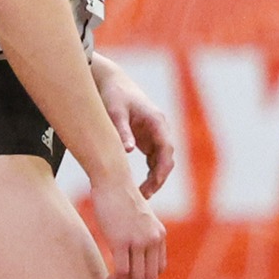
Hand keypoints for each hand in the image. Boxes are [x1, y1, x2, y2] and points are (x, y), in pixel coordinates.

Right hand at [89, 172, 166, 278]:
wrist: (114, 182)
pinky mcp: (121, 240)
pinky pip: (123, 271)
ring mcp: (138, 240)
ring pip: (137, 278)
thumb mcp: (139, 220)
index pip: (158, 269)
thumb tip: (134, 254)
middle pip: (150, 278)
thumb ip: (141, 236)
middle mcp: (153, 239)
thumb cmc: (122, 201)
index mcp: (159, 235)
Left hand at [92, 55, 177, 197]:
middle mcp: (160, 129)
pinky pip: (153, 160)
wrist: (111, 81)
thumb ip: (122, 131)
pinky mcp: (147, 138)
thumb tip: (128, 151)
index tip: (153, 184)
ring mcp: (155, 134)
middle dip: (158, 178)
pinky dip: (149, 173)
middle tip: (144, 196)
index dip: (162, 168)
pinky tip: (138, 186)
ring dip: (154, 178)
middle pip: (166, 158)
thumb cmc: (113, 95)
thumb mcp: (115, 112)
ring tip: (141, 196)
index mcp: (157, 121)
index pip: (166, 149)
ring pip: (161, 161)